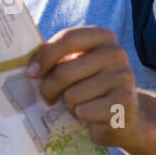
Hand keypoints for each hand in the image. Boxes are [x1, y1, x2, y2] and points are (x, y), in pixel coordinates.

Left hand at [25, 26, 139, 151]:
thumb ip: (58, 58)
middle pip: (64, 71)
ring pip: (72, 95)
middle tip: (49, 98)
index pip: (67, 38)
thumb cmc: (92, 88)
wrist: (127, 116)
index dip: (44, 56)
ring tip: (80, 106)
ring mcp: (123, 77)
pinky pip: (83, 112)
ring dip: (69, 106)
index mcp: (103, 37)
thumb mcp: (77, 66)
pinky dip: (82, 117)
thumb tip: (28, 65)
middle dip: (49, 89)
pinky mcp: (123, 103)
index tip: (31, 73)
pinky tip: (93, 116)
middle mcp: (116, 53)